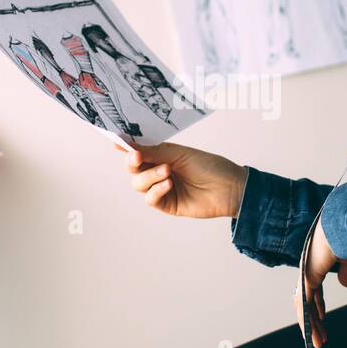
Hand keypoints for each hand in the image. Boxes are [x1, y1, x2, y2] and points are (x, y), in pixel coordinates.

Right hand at [118, 141, 246, 218]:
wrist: (229, 188)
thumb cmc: (209, 166)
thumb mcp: (180, 154)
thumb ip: (154, 151)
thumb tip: (130, 145)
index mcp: (162, 156)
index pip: (138, 151)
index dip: (126, 147)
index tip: (117, 142)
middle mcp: (158, 171)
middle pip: (133, 169)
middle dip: (133, 162)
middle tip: (137, 155)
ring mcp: (161, 189)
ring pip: (138, 184)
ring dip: (150, 176)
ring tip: (168, 171)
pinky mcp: (166, 204)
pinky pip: (150, 198)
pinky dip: (157, 190)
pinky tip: (169, 184)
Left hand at [295, 216, 346, 347]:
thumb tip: (345, 284)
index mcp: (318, 261)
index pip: (314, 288)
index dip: (318, 304)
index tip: (321, 316)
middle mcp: (310, 267)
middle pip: (307, 299)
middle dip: (313, 319)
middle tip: (318, 334)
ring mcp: (307, 272)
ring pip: (305, 305)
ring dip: (312, 326)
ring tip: (317, 342)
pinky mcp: (309, 277)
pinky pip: (305, 304)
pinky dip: (308, 321)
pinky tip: (313, 334)